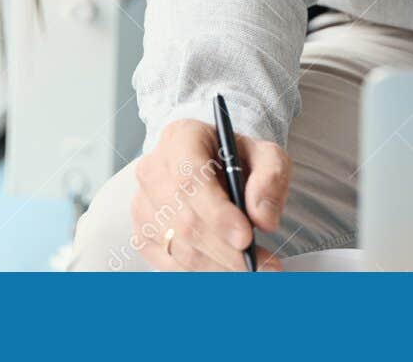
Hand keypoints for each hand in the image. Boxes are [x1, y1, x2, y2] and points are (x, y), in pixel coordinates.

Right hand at [132, 118, 289, 270]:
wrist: (216, 169)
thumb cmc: (238, 160)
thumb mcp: (267, 155)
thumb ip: (270, 178)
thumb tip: (262, 217)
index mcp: (180, 138)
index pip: (190, 179)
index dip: (217, 213)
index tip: (245, 238)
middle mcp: (153, 169)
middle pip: (185, 220)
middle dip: (226, 250)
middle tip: (263, 266)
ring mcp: (142, 204)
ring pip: (178, 247)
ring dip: (219, 266)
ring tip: (255, 269)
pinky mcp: (141, 234)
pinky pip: (169, 264)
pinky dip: (202, 274)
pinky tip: (229, 271)